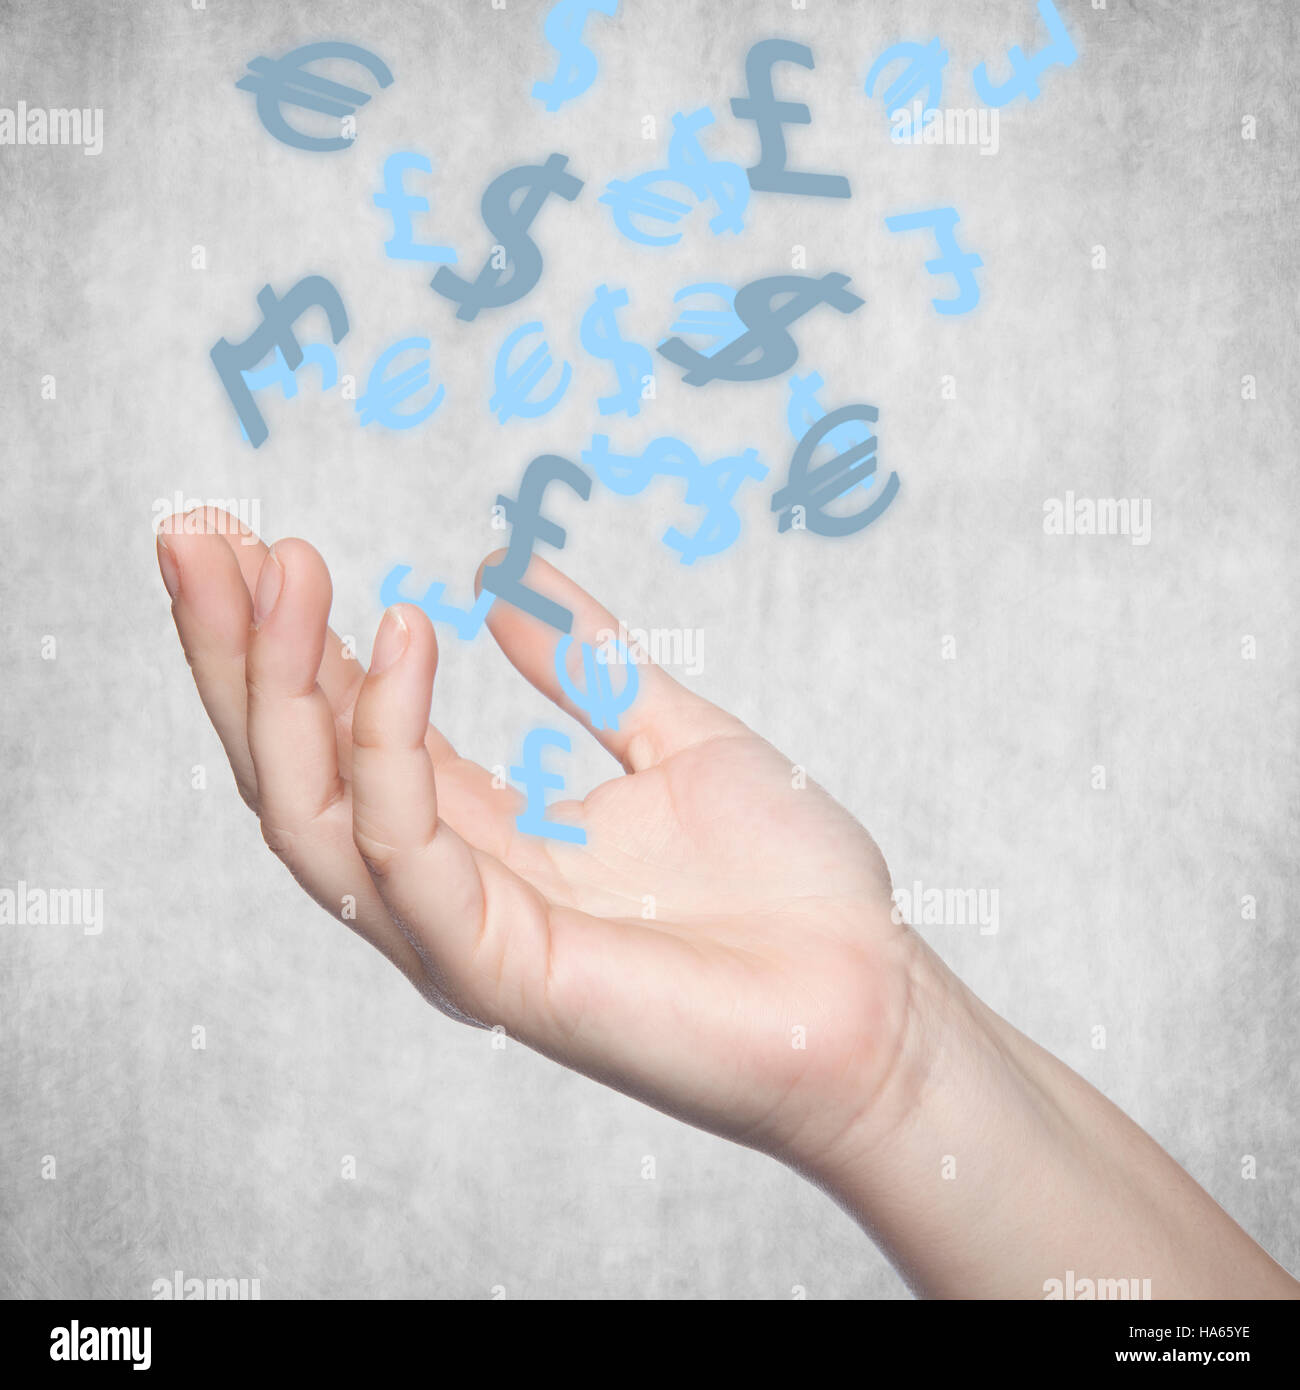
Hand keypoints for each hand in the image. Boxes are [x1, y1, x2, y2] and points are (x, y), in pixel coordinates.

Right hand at [155, 509, 920, 1176]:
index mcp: (483, 834)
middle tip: (198, 532)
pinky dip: (388, 745)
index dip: (289, 635)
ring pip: (311, 814)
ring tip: (277, 567)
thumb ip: (587, 664)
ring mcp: (464, 935)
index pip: (345, 731)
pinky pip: (408, 852)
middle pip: (294, 768)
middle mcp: (449, 886)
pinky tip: (405, 639)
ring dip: (277, 685)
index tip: (253, 535)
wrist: (874, 997)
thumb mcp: (673, 738)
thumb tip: (501, 574)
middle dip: (236, 650)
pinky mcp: (502, 971)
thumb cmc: (785, 888)